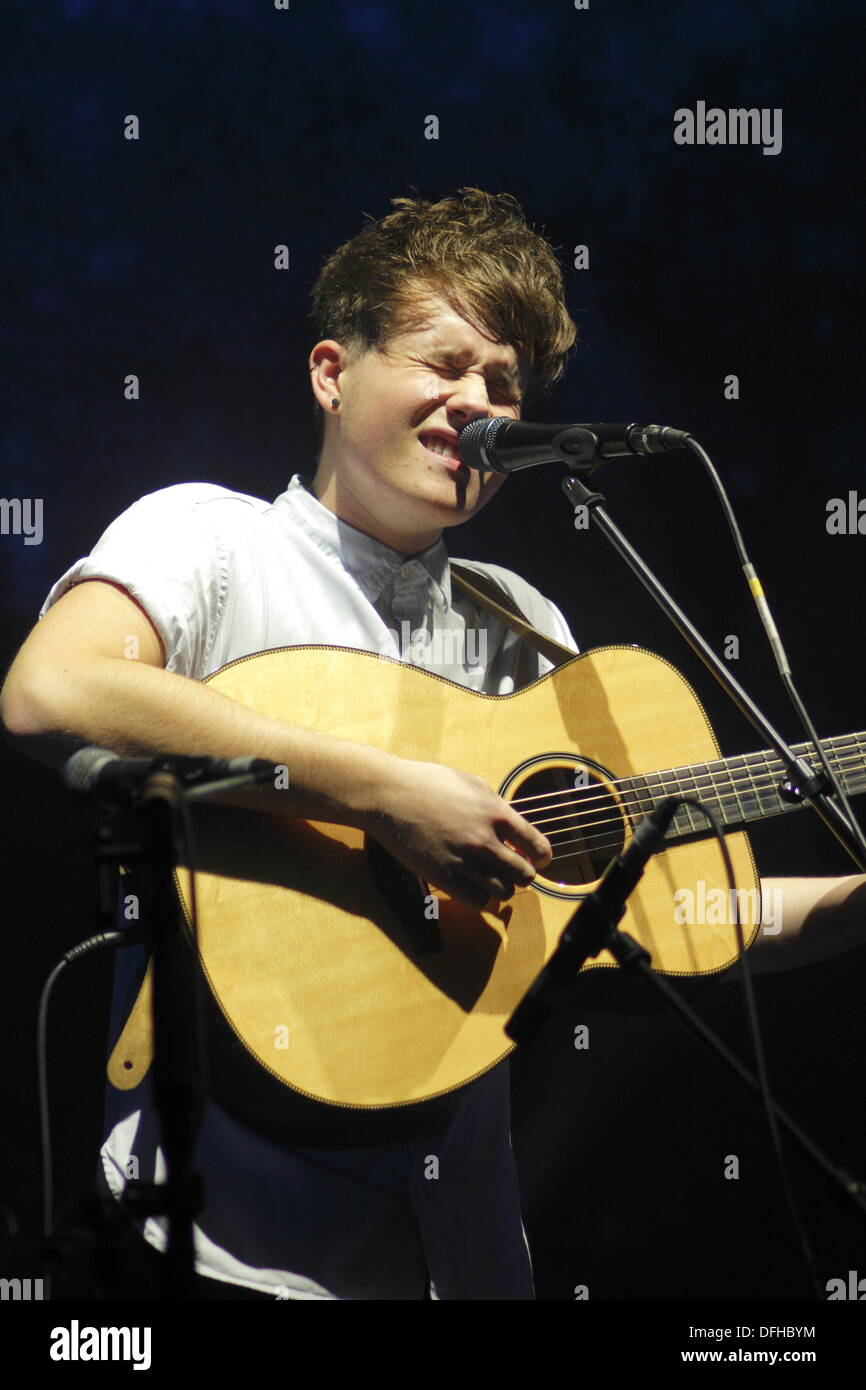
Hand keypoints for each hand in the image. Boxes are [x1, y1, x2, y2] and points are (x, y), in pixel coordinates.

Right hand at [367, 758, 551, 908]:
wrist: (388, 794)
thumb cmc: (427, 783)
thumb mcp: (471, 783)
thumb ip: (496, 805)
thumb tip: (513, 825)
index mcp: (495, 813)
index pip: (537, 846)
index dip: (542, 858)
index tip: (539, 860)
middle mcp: (484, 839)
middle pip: (524, 875)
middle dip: (523, 875)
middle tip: (513, 872)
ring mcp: (462, 859)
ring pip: (502, 892)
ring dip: (501, 888)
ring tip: (491, 880)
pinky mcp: (441, 875)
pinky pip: (476, 901)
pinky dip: (479, 897)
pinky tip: (471, 886)